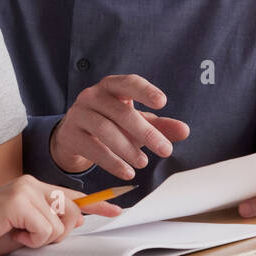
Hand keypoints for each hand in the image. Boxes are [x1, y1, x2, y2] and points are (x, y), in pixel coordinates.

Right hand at [0, 177, 122, 255]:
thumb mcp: (25, 227)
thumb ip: (48, 221)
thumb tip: (78, 219)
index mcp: (34, 186)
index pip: (72, 194)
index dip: (97, 204)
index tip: (117, 208)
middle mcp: (32, 182)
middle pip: (71, 212)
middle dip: (57, 233)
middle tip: (28, 235)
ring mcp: (25, 189)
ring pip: (59, 224)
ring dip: (40, 239)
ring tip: (16, 233)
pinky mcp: (17, 201)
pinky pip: (44, 230)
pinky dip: (31, 240)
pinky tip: (11, 233)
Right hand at [49, 74, 189, 179]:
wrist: (74, 136)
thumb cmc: (110, 124)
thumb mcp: (136, 122)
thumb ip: (160, 126)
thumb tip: (185, 130)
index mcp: (112, 86)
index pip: (129, 83)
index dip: (145, 91)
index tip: (163, 102)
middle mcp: (93, 95)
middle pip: (120, 112)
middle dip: (145, 132)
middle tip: (166, 150)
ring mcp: (78, 113)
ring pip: (104, 129)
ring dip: (127, 148)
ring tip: (144, 163)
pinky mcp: (70, 134)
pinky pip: (92, 148)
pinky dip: (111, 162)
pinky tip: (127, 172)